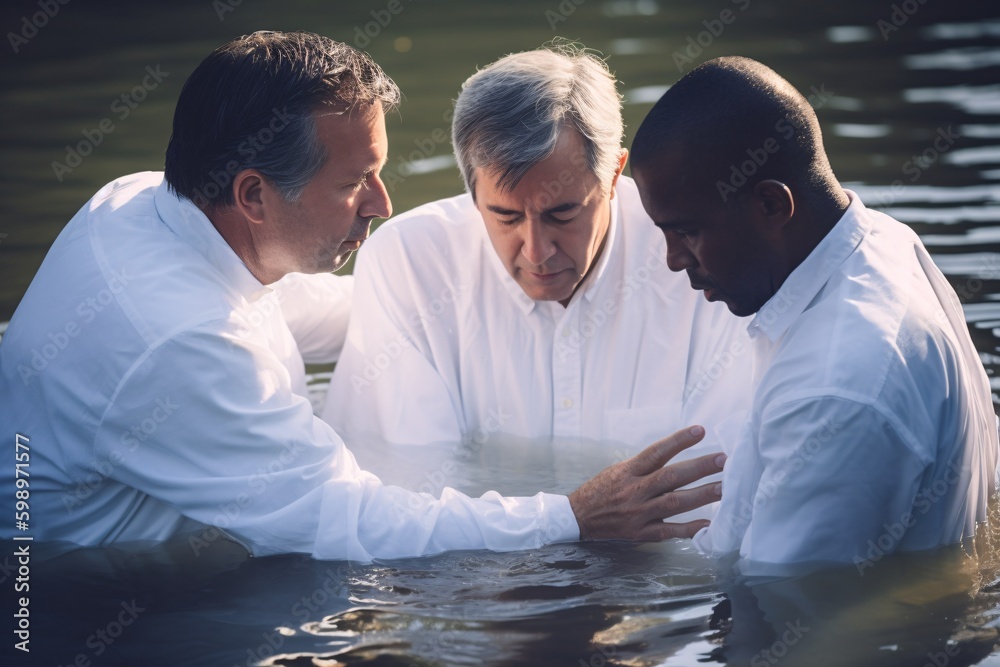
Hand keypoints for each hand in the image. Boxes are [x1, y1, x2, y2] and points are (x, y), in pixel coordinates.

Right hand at [567, 425, 724, 540]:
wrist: (577, 517)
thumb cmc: (602, 490)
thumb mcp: (619, 470)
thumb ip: (646, 466)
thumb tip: (676, 454)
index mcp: (629, 471)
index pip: (657, 452)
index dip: (678, 441)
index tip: (700, 431)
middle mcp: (635, 490)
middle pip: (671, 476)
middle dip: (700, 468)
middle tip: (724, 460)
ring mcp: (638, 513)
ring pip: (674, 502)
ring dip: (702, 495)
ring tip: (724, 488)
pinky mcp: (639, 532)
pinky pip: (667, 531)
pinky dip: (688, 528)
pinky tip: (707, 524)